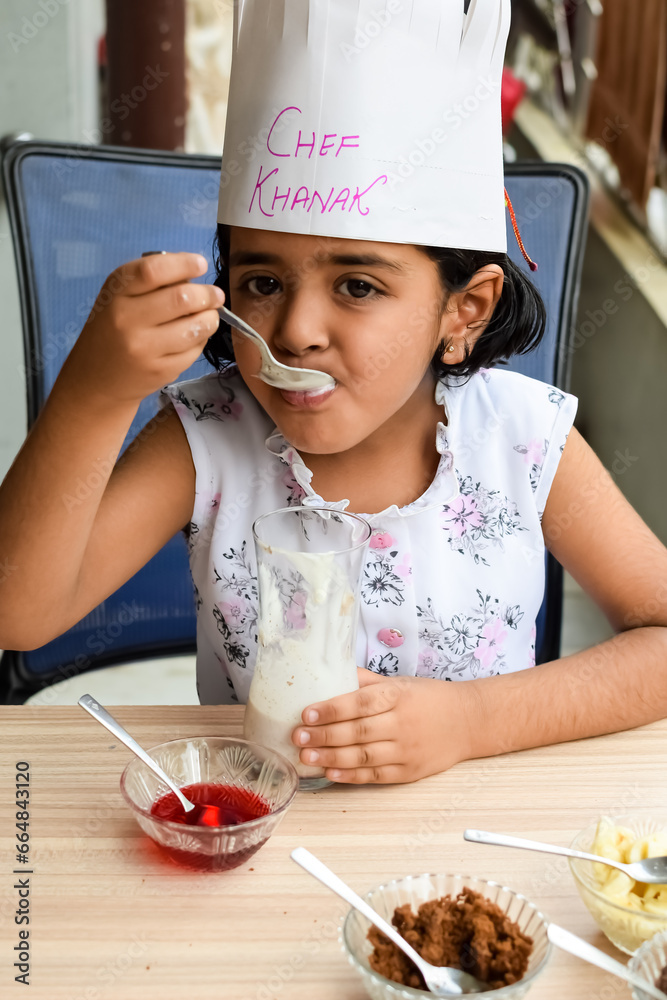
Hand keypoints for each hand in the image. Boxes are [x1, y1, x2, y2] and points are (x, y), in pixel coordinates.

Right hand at [59, 252, 223, 404]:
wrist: (96, 380)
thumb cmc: (112, 330)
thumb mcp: (118, 298)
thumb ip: (151, 282)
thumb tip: (193, 275)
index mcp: (116, 294)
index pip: (153, 271)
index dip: (184, 264)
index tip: (201, 264)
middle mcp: (127, 320)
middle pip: (181, 298)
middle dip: (207, 294)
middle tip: (216, 295)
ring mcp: (145, 349)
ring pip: (195, 327)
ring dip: (210, 318)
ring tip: (209, 316)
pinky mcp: (161, 370)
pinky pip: (194, 350)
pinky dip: (201, 340)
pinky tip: (194, 337)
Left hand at [292, 668, 472, 783]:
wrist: (469, 722)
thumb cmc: (430, 698)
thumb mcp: (401, 682)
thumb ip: (366, 681)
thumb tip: (333, 671)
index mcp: (397, 696)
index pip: (360, 703)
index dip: (331, 709)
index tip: (306, 713)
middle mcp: (401, 723)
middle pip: (357, 732)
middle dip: (323, 735)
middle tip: (297, 737)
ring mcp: (406, 750)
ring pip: (362, 757)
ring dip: (330, 758)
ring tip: (305, 757)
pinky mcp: (409, 772)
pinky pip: (375, 776)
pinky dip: (351, 776)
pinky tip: (330, 773)